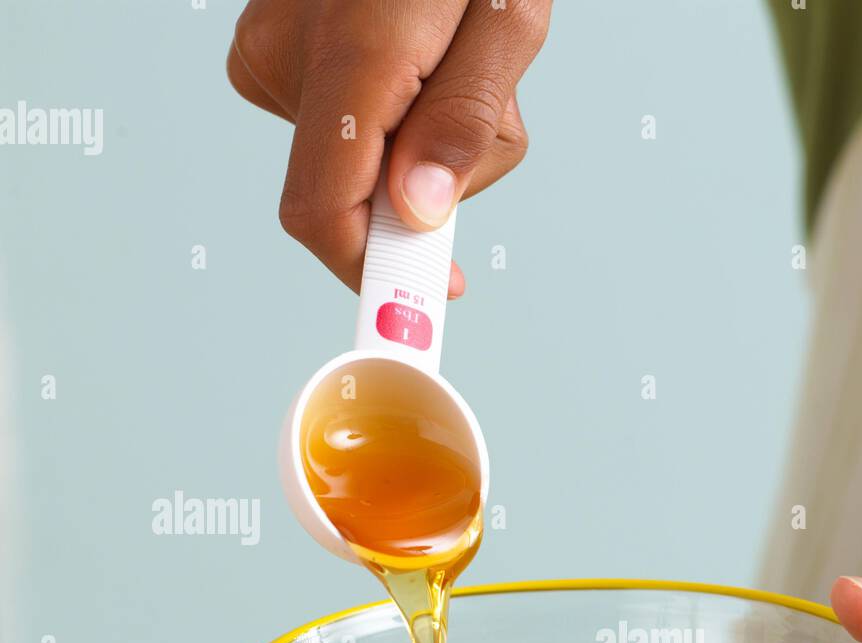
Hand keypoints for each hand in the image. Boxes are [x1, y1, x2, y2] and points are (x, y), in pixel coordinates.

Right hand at [228, 0, 550, 290]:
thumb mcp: (503, 22)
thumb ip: (464, 123)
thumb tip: (420, 213)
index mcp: (346, 57)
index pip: (324, 215)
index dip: (372, 275)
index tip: (417, 311)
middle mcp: (288, 61)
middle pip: (360, 195)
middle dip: (436, 183)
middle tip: (489, 109)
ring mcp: (276, 54)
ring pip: (362, 162)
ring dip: (433, 143)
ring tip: (462, 60)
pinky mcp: (282, 52)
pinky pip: (349, 125)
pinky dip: (404, 114)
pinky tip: (428, 56)